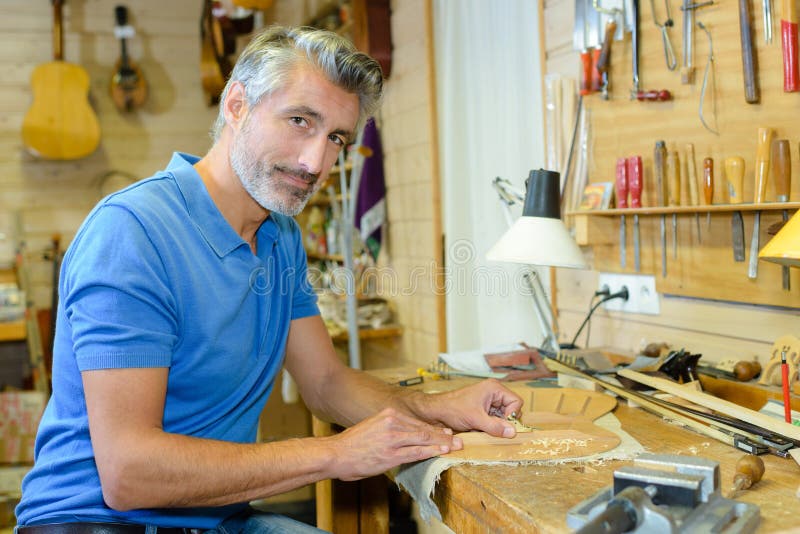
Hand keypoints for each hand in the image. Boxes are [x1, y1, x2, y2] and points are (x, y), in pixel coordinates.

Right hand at [326, 408, 461, 480]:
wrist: (336, 453)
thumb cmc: (353, 443)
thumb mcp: (373, 427)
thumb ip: (390, 428)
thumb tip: (407, 435)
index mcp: (388, 414)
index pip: (417, 421)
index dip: (434, 428)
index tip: (446, 432)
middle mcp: (392, 423)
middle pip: (424, 429)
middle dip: (443, 435)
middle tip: (458, 440)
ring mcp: (393, 439)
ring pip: (423, 440)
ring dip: (442, 444)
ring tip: (455, 447)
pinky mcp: (391, 454)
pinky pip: (416, 453)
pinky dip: (431, 452)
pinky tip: (441, 453)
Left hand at [425, 379, 523, 437]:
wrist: (437, 412)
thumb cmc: (453, 409)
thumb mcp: (475, 419)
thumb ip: (495, 426)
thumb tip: (513, 432)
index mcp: (494, 388)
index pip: (516, 401)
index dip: (513, 415)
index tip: (503, 425)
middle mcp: (494, 393)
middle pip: (512, 409)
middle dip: (504, 421)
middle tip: (494, 429)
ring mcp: (489, 402)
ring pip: (504, 417)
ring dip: (497, 425)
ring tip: (484, 428)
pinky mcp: (484, 411)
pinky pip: (496, 420)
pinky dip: (491, 427)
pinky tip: (481, 429)